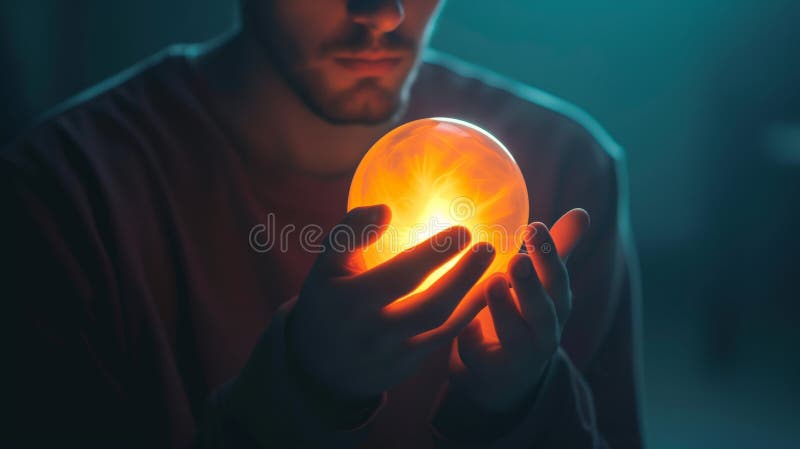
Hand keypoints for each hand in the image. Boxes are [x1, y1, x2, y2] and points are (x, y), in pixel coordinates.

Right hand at [288, 204, 495, 400]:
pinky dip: (467, 314)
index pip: (398, 275)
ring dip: (472, 295)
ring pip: (440, 326)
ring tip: (494, 266)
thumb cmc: (327, 301)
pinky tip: (486, 292)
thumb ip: (351, 232)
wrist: (320, 366)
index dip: (433, 254)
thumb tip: (386, 209)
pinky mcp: (407, 364)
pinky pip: (444, 338)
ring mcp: (393, 351)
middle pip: (428, 306)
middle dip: (462, 276)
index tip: (463, 230)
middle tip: (487, 247)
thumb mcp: (326, 265)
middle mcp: (374, 330)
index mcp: (350, 300)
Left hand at [446, 208, 589, 412]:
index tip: (533, 226)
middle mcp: (545, 331)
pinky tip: (463, 325)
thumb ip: (557, 249)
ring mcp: (521, 356)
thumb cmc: (523, 315)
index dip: (548, 254)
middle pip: (543, 309)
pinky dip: (473, 344)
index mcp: (556, 303)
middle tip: (517, 259)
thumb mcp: (541, 283)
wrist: (505, 375)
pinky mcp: (493, 374)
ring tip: (491, 283)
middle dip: (531, 285)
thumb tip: (583, 211)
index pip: (557, 277)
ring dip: (504, 310)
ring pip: (516, 336)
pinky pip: (482, 360)